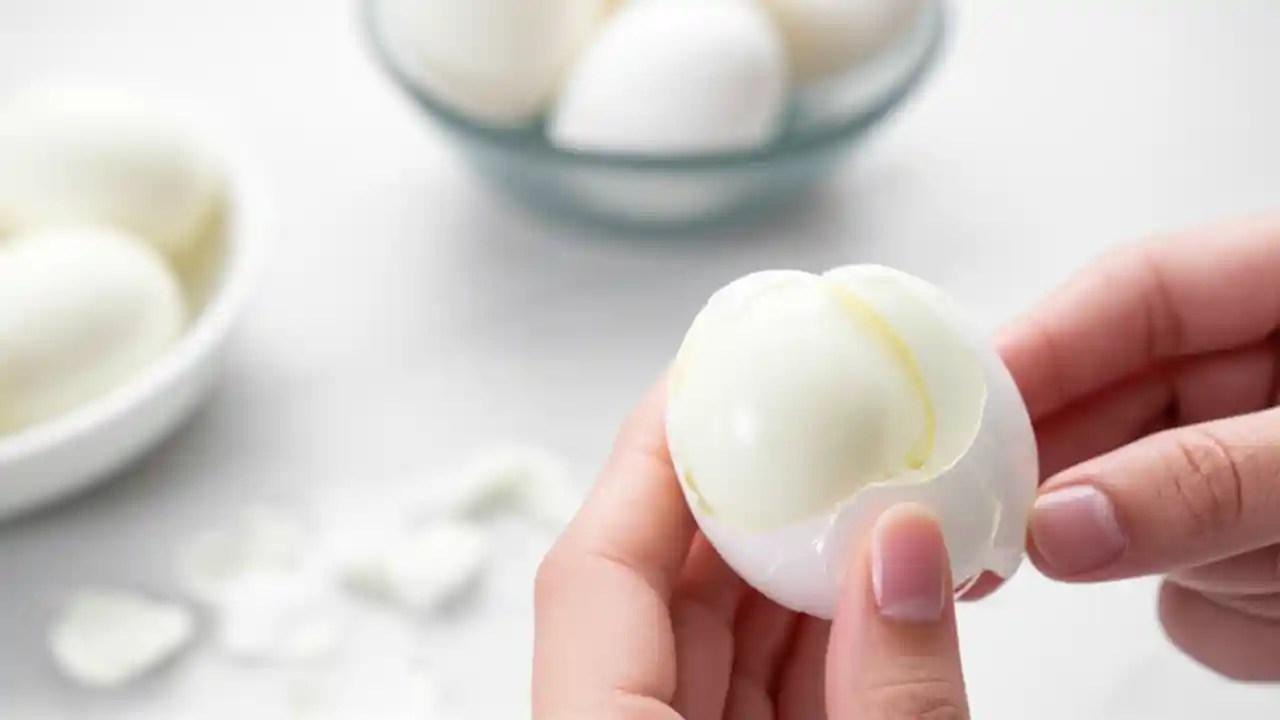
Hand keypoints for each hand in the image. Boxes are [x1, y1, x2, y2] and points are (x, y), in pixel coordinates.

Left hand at [532, 382, 970, 718]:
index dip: (652, 457)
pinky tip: (872, 587)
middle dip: (740, 499)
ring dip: (786, 565)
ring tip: (862, 488)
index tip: (711, 374)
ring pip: (705, 641)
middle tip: (809, 414)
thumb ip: (895, 695)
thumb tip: (906, 543)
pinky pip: (748, 694)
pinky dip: (811, 640)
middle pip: (652, 592)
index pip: (593, 571)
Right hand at [999, 218, 1279, 680]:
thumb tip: (1055, 522)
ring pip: (1146, 510)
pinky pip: (1195, 589)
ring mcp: (1265, 467)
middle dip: (1070, 476)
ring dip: (1188, 559)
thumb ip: (1211, 484)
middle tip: (997, 533)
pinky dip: (1236, 615)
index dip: (1034, 350)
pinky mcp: (1267, 548)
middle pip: (1116, 406)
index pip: (1132, 297)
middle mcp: (1272, 377)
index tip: (950, 414)